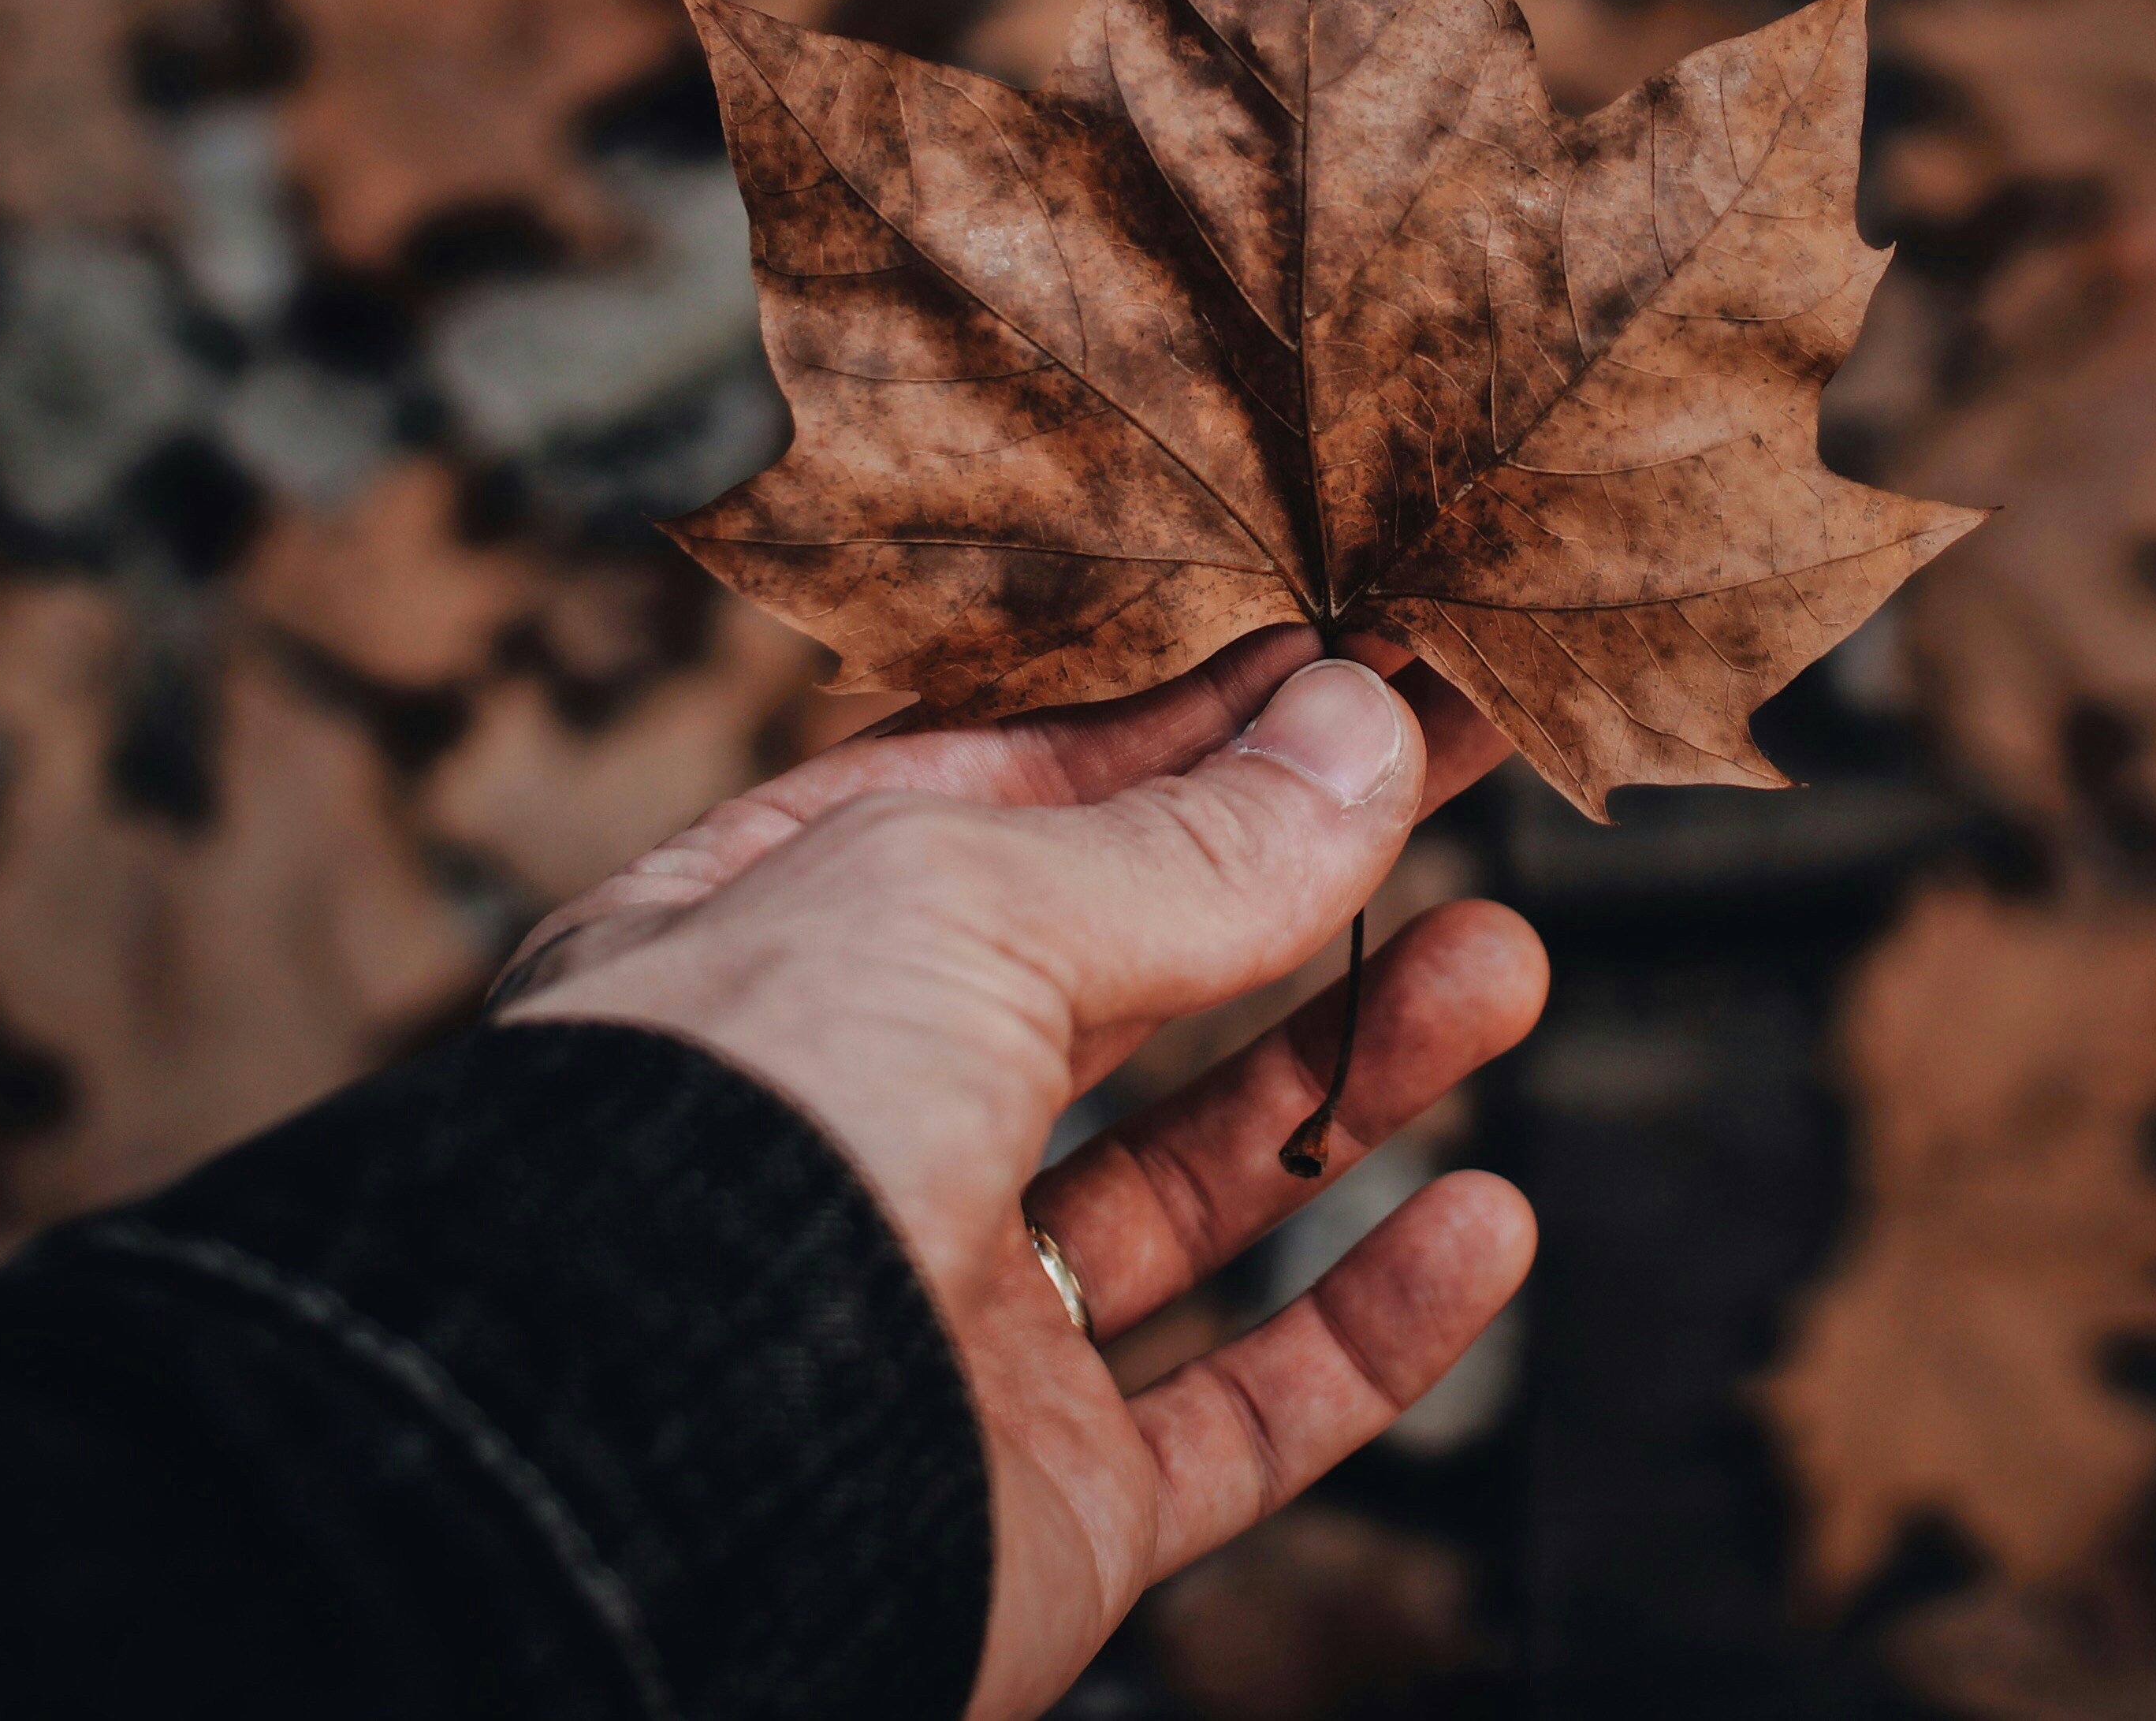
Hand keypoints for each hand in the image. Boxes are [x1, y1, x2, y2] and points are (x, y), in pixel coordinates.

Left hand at [489, 626, 1541, 1720]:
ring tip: (1507, 958)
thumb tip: (1356, 731)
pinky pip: (1240, 1413)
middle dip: (1295, 869)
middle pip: (1113, 974)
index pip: (985, 805)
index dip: (1172, 725)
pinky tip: (1485, 1222)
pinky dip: (1374, 1327)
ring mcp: (942, 1325)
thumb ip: (1179, 845)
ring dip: (1360, 1073)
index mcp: (751, 959)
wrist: (648, 1502)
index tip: (1339, 653)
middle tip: (1465, 759)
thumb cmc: (734, 1139)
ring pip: (1193, 1184)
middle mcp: (844, 1133)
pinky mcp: (1034, 1501)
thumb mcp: (955, 905)